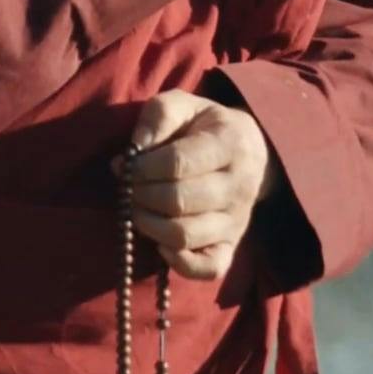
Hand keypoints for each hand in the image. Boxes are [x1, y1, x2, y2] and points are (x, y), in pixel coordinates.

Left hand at [113, 87, 276, 281]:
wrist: (248, 151)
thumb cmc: (204, 127)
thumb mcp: (184, 105)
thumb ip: (158, 115)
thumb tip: (135, 150)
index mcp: (230, 144)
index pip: (177, 164)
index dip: (142, 168)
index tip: (124, 165)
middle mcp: (239, 186)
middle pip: (178, 202)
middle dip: (140, 195)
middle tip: (128, 188)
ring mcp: (237, 221)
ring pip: (184, 236)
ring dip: (148, 225)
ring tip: (138, 209)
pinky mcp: (231, 247)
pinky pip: (207, 268)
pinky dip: (178, 262)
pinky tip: (160, 242)